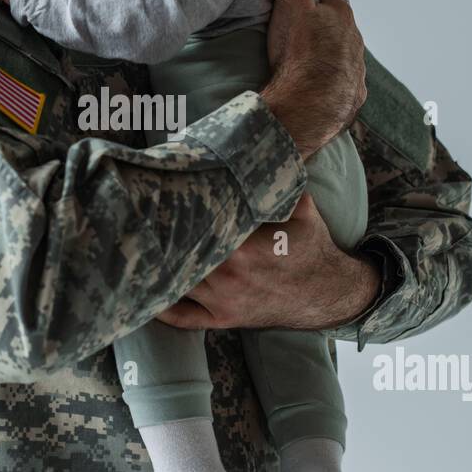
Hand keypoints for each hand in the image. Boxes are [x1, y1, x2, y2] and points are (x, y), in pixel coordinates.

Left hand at [154, 193, 381, 329]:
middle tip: (143, 218)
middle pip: (182, 254)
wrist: (329, 292)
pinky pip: (183, 318)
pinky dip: (162, 308)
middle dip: (165, 236)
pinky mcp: (222, 319)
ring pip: (178, 282)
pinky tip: (145, 290)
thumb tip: (251, 152)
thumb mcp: (301, 207)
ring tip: (142, 243)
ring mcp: (223, 303)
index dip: (180, 212)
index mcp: (244, 251)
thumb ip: (275, 183)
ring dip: (161, 264)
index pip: (199, 228)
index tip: (163, 197)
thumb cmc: (311, 246)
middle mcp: (228, 279)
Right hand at [260, 0, 366, 158]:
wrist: (307, 106)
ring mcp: (356, 72)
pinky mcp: (352, 98)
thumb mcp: (291, 1)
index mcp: (342, 17)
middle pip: (340, 28)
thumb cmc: (298, 52)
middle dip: (325, 26)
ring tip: (306, 61)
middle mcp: (355, 43)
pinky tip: (316, 88)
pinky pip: (343, 86)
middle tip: (301, 30)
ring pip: (344, 56)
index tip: (304, 0)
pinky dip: (332, 84)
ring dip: (330, 56)